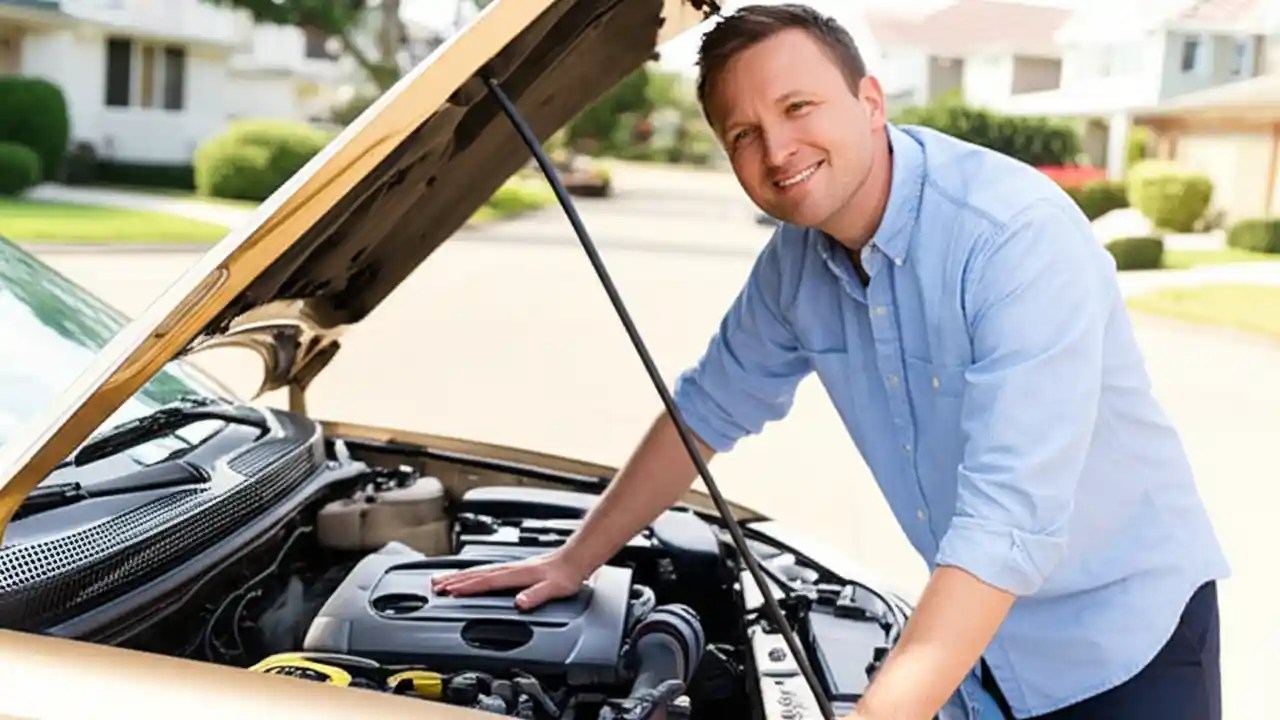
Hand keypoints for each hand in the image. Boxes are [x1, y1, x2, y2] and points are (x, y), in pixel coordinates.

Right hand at [431, 551, 590, 610]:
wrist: (577, 559)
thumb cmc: (567, 574)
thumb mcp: (554, 589)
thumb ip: (536, 596)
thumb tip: (520, 603)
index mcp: (517, 574)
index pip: (486, 582)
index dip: (467, 587)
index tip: (449, 591)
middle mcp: (511, 568)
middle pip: (477, 574)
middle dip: (455, 579)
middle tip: (435, 584)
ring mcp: (512, 567)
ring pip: (480, 571)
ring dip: (461, 575)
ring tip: (444, 580)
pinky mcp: (516, 569)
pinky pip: (488, 571)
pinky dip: (474, 574)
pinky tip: (470, 577)